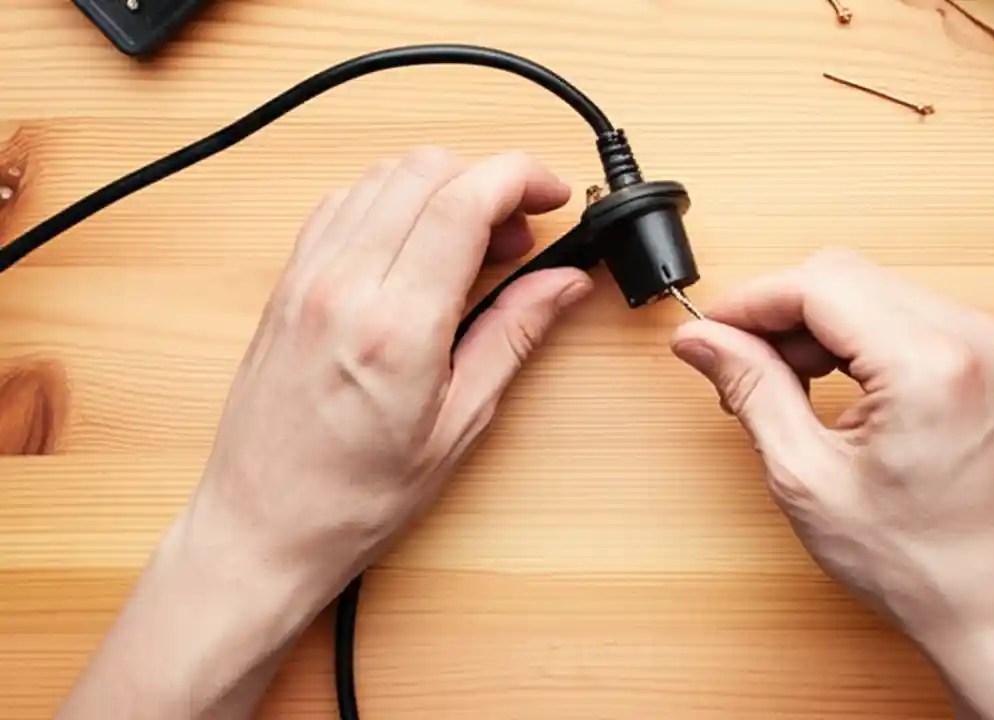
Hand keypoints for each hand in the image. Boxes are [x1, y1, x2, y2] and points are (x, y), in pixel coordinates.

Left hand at [196, 147, 593, 601]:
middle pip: (425, 171)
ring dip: (441, 187)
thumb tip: (564, 283)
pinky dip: (393, 202)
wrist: (264, 525)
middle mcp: (343, 286)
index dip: (520, 177)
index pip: (463, 200)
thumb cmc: (356, 495)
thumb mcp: (459, 424)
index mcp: (396, 326)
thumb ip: (515, 335)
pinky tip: (417, 247)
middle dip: (488, 180)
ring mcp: (307, 278)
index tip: (552, 196)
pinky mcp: (286, 283)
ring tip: (474, 244)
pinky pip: (343, 203)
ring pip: (382, 176)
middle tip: (520, 233)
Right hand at [670, 250, 993, 718]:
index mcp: (928, 364)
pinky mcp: (987, 357)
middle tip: (738, 365)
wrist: (991, 606)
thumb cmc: (915, 562)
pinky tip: (824, 382)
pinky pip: (903, 313)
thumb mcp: (807, 476)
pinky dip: (853, 336)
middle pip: (843, 276)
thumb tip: (702, 340)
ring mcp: (986, 343)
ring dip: (814, 325)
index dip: (750, 302)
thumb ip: (751, 390)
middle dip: (779, 312)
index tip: (709, 331)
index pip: (818, 285)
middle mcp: (968, 337)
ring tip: (782, 386)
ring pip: (870, 289)